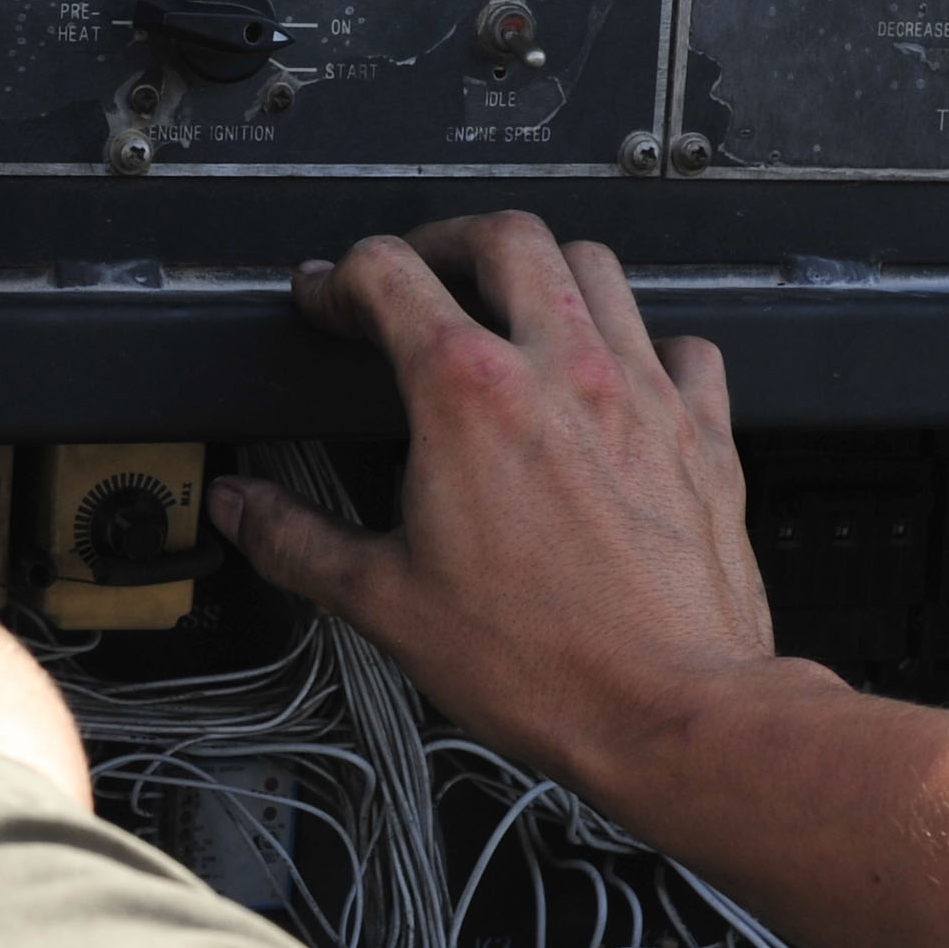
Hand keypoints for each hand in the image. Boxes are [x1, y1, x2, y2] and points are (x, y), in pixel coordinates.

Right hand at [207, 214, 777, 792]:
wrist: (671, 710)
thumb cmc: (546, 663)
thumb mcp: (386, 603)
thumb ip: (298, 541)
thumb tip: (245, 510)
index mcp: (470, 396)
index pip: (388, 274)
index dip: (339, 278)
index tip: (327, 301)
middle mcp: (563, 370)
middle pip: (506, 237)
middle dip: (447, 241)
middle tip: (419, 272)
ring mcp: (643, 391)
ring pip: (599, 268)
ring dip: (546, 271)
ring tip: (515, 303)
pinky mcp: (703, 431)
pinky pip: (686, 345)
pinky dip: (649, 341)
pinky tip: (626, 373)